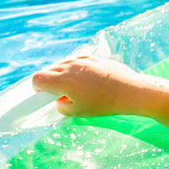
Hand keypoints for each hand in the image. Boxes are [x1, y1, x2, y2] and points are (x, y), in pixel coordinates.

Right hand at [32, 55, 146, 117]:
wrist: (130, 91)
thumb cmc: (104, 104)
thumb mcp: (78, 112)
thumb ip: (61, 107)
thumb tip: (58, 100)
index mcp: (63, 80)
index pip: (37, 78)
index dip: (37, 88)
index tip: (43, 95)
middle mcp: (71, 66)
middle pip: (48, 70)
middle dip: (49, 82)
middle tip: (58, 94)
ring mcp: (83, 59)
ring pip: (62, 64)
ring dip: (61, 74)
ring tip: (72, 87)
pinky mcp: (94, 57)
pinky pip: (77, 60)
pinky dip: (75, 68)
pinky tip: (83, 78)